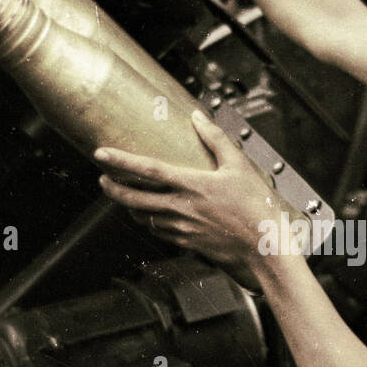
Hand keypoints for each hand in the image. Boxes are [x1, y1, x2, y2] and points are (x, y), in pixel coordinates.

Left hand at [95, 110, 282, 277]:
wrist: (265, 249)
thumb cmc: (257, 208)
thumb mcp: (239, 166)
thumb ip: (215, 139)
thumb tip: (199, 117)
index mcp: (193, 185)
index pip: (148, 169)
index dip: (121, 160)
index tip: (101, 154)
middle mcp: (182, 208)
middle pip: (135, 198)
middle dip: (113, 189)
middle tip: (102, 180)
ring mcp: (182, 228)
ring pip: (144, 217)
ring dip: (130, 206)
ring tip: (124, 196)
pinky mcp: (187, 243)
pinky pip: (160, 231)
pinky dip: (150, 222)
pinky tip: (151, 217)